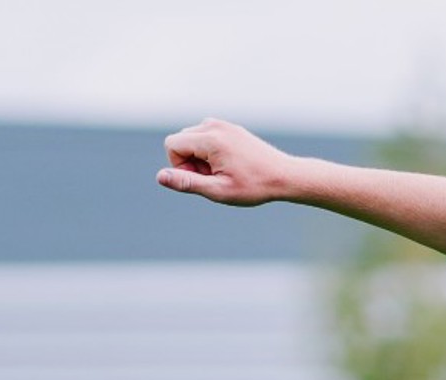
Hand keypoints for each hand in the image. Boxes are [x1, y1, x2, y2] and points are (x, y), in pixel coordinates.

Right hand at [158, 118, 300, 206]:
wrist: (285, 176)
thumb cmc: (254, 186)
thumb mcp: (218, 190)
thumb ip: (187, 182)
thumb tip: (160, 177)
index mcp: (210, 138)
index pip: (171, 145)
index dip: (180, 166)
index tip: (203, 178)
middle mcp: (214, 125)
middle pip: (180, 141)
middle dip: (190, 161)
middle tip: (217, 177)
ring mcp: (223, 124)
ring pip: (192, 139)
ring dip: (200, 158)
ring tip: (224, 171)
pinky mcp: (229, 128)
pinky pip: (206, 138)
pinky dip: (210, 152)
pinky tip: (230, 165)